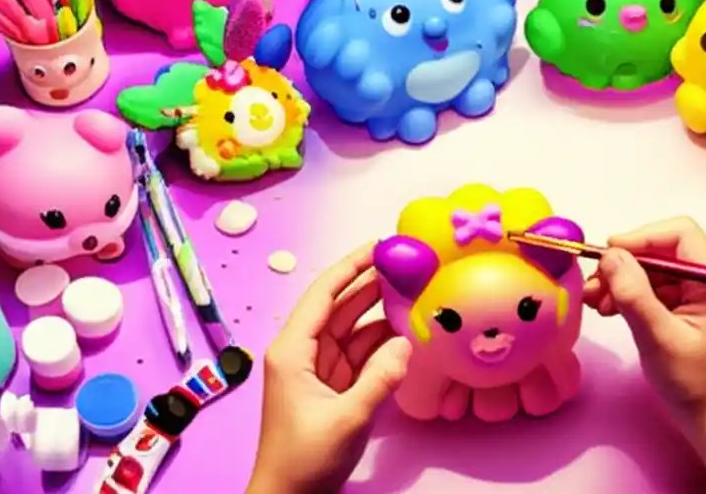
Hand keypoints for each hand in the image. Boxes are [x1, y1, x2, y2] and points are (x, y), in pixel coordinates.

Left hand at [247, 245, 411, 493]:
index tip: (380, 245)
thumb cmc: (304, 461)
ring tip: (414, 293)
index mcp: (292, 350)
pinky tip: (406, 332)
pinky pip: (359, 353)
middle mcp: (301, 352)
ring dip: (381, 314)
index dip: (351, 266)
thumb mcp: (347, 419)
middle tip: (407, 265)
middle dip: (371, 284)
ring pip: (352, 329)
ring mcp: (317, 369)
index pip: (323, 293)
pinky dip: (382, 343)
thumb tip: (407, 343)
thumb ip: (380, 379)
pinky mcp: (331, 387)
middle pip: (339, 306)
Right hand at [583, 217, 705, 493]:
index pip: (680, 234)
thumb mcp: (659, 338)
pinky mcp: (688, 309)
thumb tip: (611, 255)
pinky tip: (609, 309)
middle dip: (626, 263)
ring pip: (654, 269)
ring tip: (595, 302)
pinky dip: (630, 295)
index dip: (641, 237)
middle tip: (593, 285)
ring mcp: (700, 295)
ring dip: (623, 280)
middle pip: (663, 249)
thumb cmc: (693, 385)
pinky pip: (655, 288)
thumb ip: (635, 294)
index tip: (609, 256)